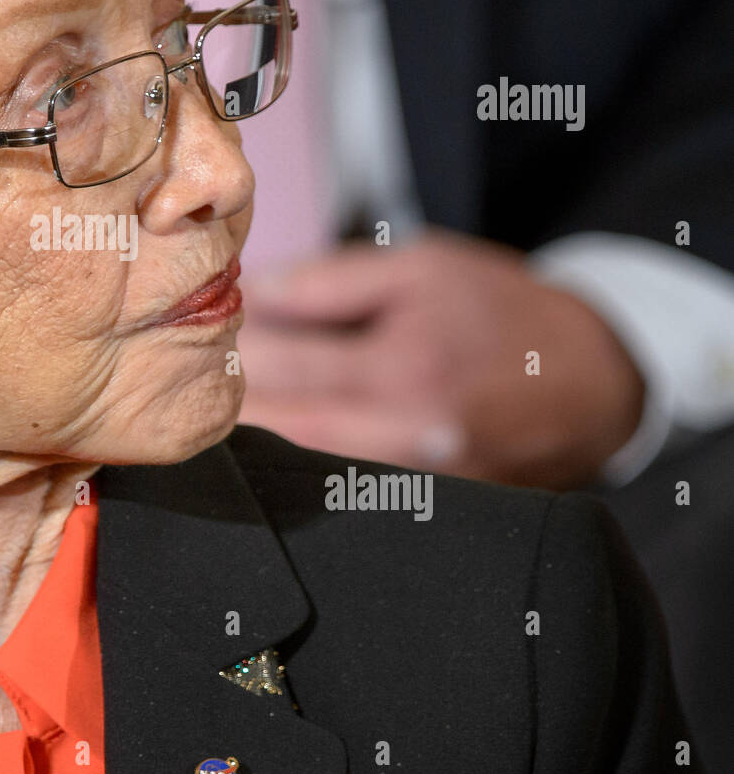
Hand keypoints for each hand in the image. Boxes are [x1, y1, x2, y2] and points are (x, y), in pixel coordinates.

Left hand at [235, 230, 645, 488]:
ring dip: (254, 442)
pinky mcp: (424, 505)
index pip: (287, 365)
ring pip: (305, 470)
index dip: (235, 347)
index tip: (196, 335)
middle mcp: (407, 435)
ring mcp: (416, 481)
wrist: (591, 381)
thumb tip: (255, 291)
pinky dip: (299, 467)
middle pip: (284, 430)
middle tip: (182, 385)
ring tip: (211, 415)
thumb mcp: (423, 268)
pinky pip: (342, 490)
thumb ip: (333, 281)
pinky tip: (270, 443)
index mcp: (405, 368)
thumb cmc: (501, 312)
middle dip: (228, 405)